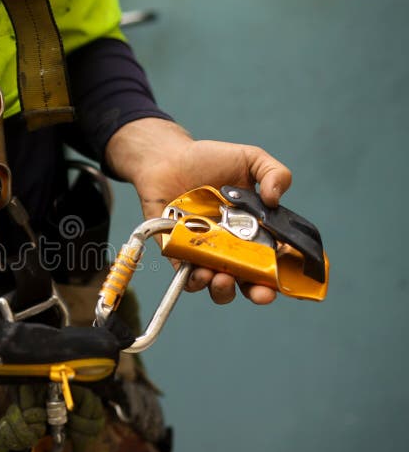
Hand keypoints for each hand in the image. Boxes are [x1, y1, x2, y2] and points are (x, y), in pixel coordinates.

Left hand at [105, 118, 292, 304]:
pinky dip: (192, 281)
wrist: (167, 158)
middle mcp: (231, 248)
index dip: (280, 277)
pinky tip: (198, 271)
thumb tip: (276, 199)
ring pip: (216, 285)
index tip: (283, 282)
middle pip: (247, 282)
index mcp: (253, 232)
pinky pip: (185, 277)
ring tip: (222, 278)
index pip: (272, 261)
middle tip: (258, 292)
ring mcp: (204, 252)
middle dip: (256, 292)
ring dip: (223, 290)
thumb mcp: (250, 159)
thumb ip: (273, 173)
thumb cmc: (209, 160)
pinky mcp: (177, 253)